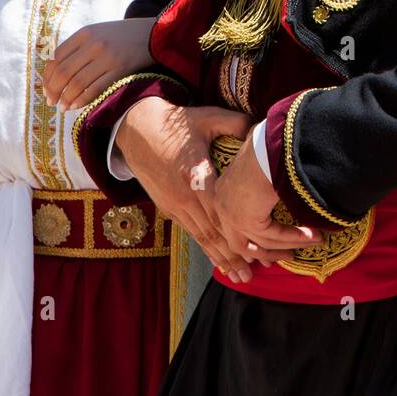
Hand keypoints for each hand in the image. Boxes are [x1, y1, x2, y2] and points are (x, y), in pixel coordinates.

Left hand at [43, 18, 155, 108]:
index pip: (56, 57)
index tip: (46, 89)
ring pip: (77, 83)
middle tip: (51, 102)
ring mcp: (107, 58)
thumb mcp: (98, 33)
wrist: (153, 34)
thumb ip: (78, 47)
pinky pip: (95, 89)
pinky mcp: (120, 70)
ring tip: (63, 107)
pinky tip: (76, 106)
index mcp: (85, 33)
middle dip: (53, 90)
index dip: (48, 76)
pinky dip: (82, 100)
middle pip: (64, 72)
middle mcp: (94, 44)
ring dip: (66, 98)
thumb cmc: (122, 36)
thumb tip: (55, 72)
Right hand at [117, 97, 254, 281]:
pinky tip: (219, 262)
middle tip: (254, 275)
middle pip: (213, 232)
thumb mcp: (207, 118)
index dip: (239, 233)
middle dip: (234, 255)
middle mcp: (185, 196)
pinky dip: (207, 249)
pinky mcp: (168, 208)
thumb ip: (235, 124)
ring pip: (201, 237)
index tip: (259, 248)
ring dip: (221, 259)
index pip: (220, 211)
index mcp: (196, 175)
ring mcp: (175, 204)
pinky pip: (191, 232)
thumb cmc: (177, 122)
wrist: (137, 128)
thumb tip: (259, 128)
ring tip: (240, 278)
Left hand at [212, 132, 323, 265]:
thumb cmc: (268, 144)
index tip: (265, 251)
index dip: (248, 241)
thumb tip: (281, 169)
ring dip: (288, 245)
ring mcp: (231, 214)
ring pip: (259, 243)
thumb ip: (265, 172)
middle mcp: (222, 205)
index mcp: (222, 190)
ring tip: (313, 241)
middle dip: (264, 253)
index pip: (231, 224)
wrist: (271, 142)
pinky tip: (313, 235)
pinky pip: (273, 236)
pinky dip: (295, 238)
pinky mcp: (247, 219)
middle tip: (282, 258)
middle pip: (240, 242)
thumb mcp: (262, 159)